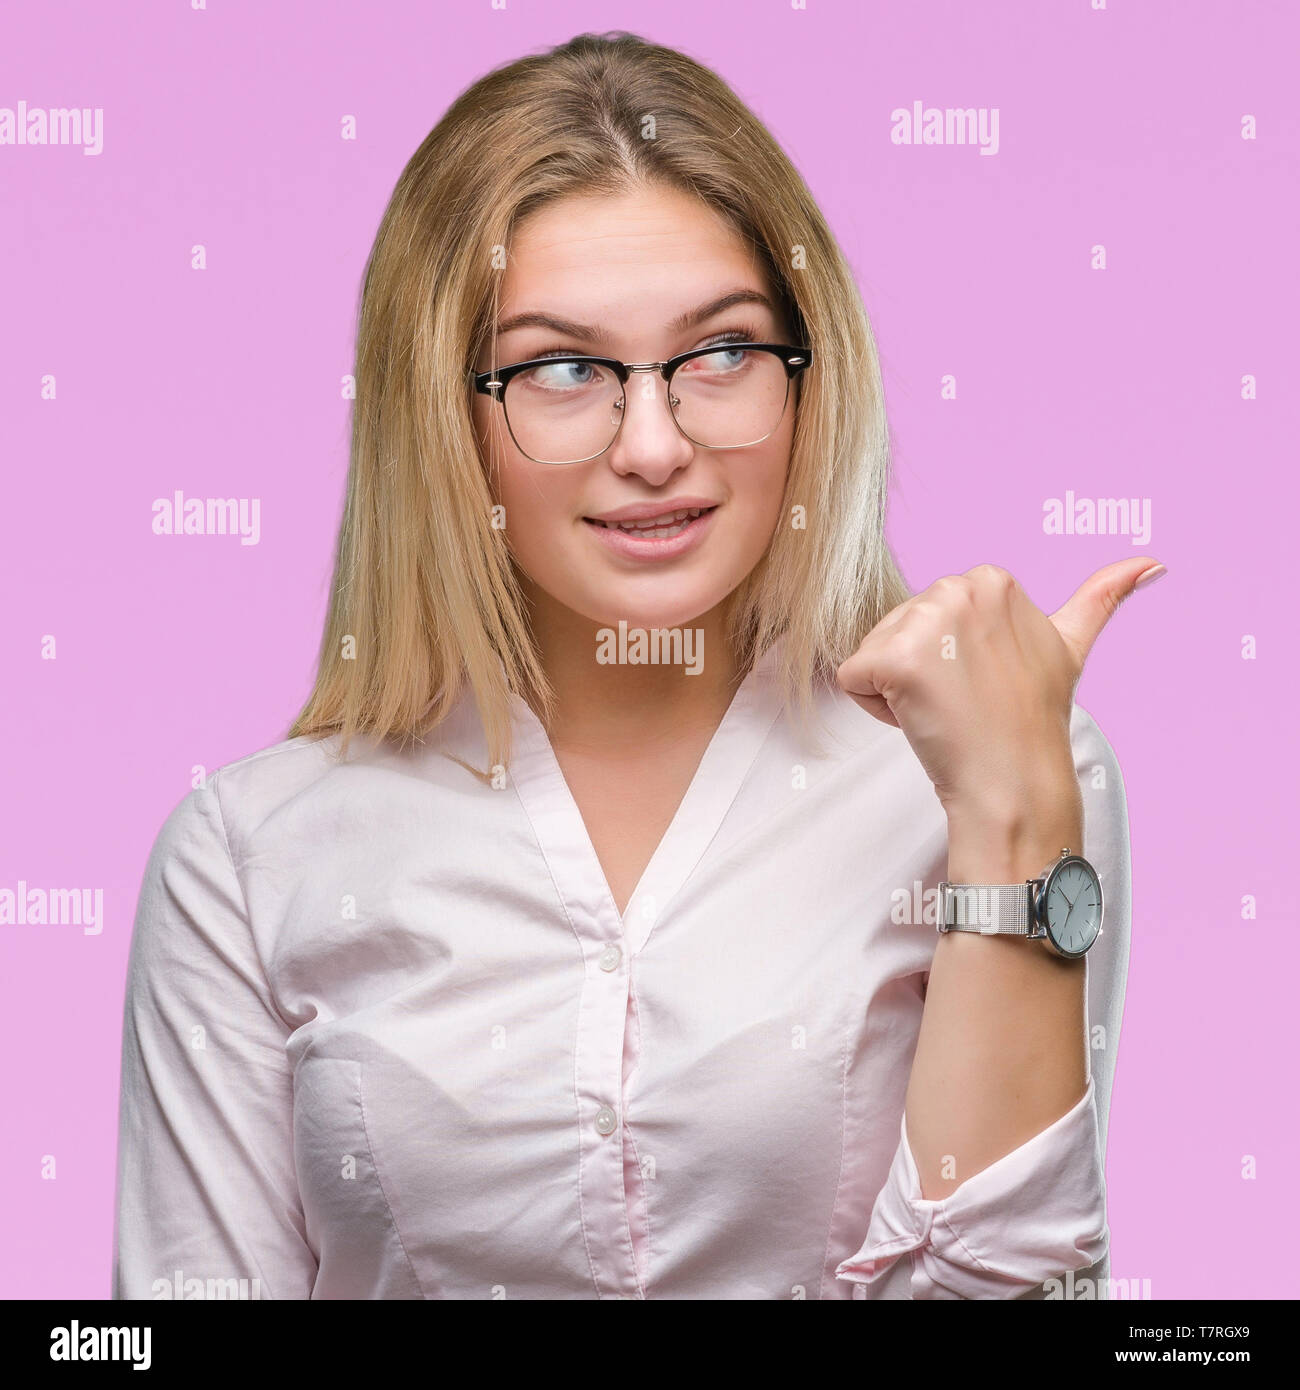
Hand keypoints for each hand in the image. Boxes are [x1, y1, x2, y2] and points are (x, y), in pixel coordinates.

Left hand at [835, 557, 1165, 824]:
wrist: (1016, 781)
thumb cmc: (1033, 721)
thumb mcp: (1070, 646)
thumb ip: (1103, 597)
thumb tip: (1150, 562)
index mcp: (992, 580)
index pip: (929, 614)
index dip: (948, 656)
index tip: (983, 682)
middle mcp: (957, 588)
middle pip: (896, 628)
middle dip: (920, 670)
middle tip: (962, 702)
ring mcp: (925, 622)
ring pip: (872, 652)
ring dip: (895, 689)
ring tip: (946, 710)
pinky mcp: (892, 659)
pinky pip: (851, 679)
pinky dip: (874, 707)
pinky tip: (919, 719)